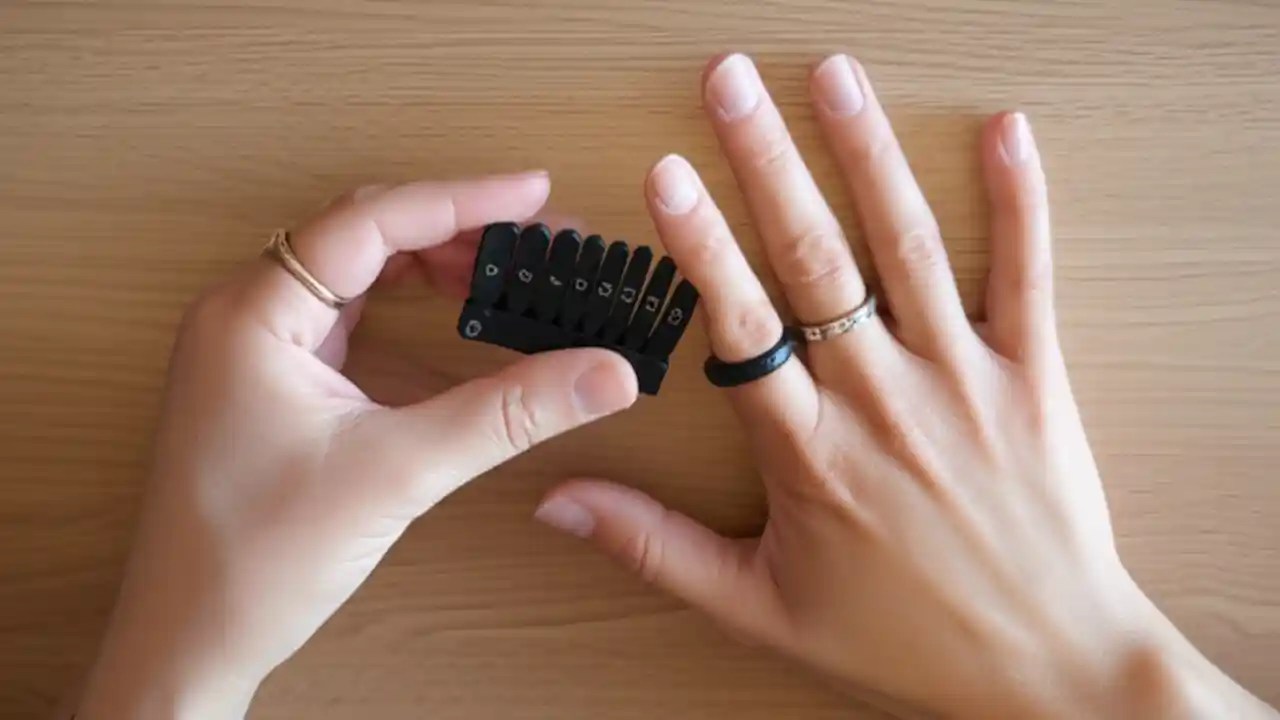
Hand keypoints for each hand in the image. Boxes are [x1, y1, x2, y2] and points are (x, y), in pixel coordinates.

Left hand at [79, 173, 638, 717]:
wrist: (189, 639)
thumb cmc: (257, 558)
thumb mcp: (397, 473)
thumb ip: (507, 414)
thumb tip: (602, 372)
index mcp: (253, 313)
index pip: (371, 220)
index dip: (462, 200)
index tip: (536, 195)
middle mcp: (246, 313)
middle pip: (365, 233)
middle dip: (457, 228)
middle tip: (541, 236)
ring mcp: (256, 346)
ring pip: (357, 271)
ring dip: (434, 265)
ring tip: (513, 269)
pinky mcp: (273, 379)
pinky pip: (348, 314)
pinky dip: (408, 305)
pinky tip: (457, 317)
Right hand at [535, 55, 1277, 718]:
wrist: (1046, 669)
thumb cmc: (902, 640)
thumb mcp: (760, 609)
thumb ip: (656, 549)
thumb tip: (560, 504)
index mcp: (810, 453)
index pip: (741, 326)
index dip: (699, 245)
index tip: (667, 174)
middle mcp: (882, 401)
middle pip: (814, 261)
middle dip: (765, 160)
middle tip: (731, 82)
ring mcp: (963, 381)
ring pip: (908, 249)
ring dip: (866, 154)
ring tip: (833, 78)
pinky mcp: (1033, 379)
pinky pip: (1026, 277)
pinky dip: (1019, 202)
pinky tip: (1004, 132)